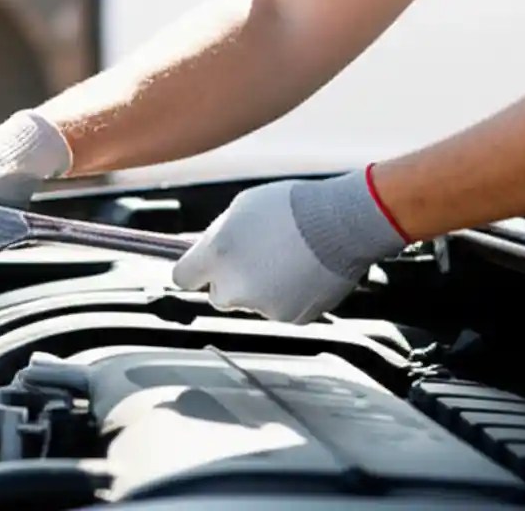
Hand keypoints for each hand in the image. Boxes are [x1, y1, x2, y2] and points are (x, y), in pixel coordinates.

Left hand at [171, 168, 408, 322]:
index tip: (201, 267)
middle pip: (218, 296)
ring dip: (261, 287)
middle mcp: (235, 287)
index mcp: (217, 256)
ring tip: (285, 258)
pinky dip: (288, 295)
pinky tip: (302, 271)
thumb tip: (208, 250)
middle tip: (253, 258)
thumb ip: (218, 236)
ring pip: (252, 302)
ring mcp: (263, 306)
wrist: (342, 223)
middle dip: (229, 281)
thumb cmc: (292, 207)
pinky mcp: (291, 317)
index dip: (194, 271)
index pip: (182, 278)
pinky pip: (281, 308)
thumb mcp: (242, 208)